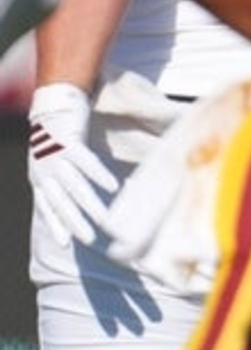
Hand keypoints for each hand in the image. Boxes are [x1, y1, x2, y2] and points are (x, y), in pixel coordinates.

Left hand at [27, 82, 116, 244]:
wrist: (53, 105)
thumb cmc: (54, 137)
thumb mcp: (47, 162)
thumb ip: (57, 181)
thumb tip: (75, 199)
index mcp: (39, 178)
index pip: (46, 206)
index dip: (55, 224)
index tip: (66, 243)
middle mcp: (46, 171)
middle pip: (62, 201)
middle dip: (74, 222)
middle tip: (90, 238)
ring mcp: (56, 158)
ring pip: (75, 187)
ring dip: (90, 205)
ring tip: (104, 220)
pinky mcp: (70, 143)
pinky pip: (87, 163)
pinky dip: (99, 175)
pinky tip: (112, 187)